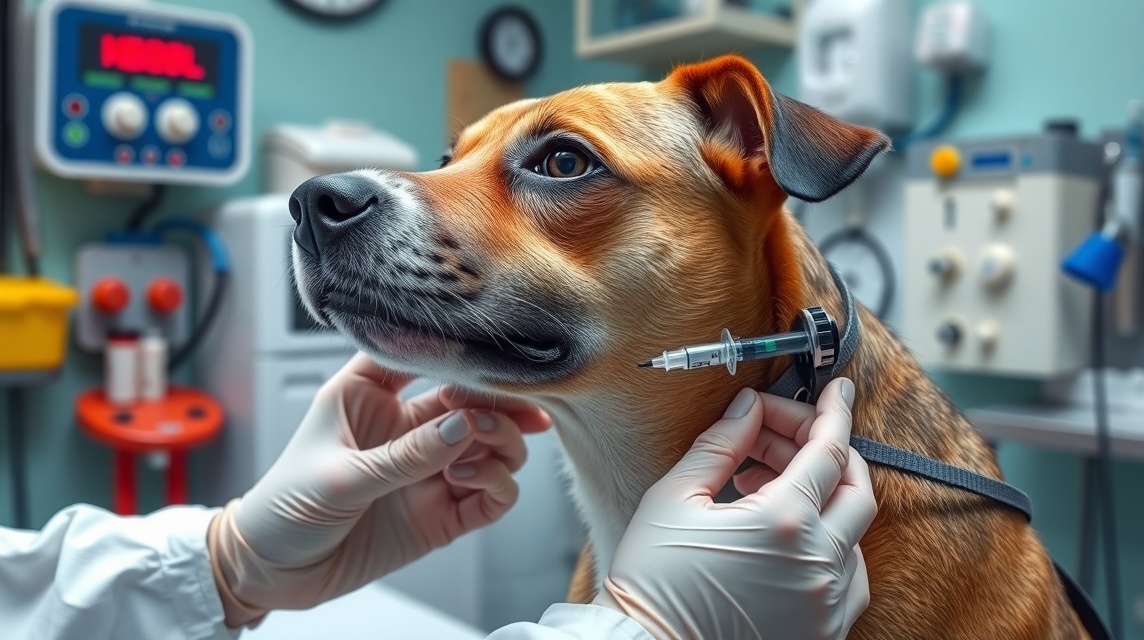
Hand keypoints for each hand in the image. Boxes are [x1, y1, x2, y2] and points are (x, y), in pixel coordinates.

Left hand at [207, 353, 550, 626]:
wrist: (271, 576)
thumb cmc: (283, 511)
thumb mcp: (339, 476)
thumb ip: (406, 455)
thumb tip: (466, 427)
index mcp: (370, 395)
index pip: (421, 355)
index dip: (457, 350)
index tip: (488, 356)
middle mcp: (406, 427)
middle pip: (473, 401)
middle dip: (502, 404)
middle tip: (519, 414)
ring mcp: (429, 469)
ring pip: (493, 444)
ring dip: (501, 444)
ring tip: (479, 452)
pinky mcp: (443, 512)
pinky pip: (492, 494)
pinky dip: (498, 485)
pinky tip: (473, 482)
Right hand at [593, 378, 875, 639]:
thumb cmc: (651, 581)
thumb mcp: (674, 498)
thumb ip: (721, 445)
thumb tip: (749, 408)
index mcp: (783, 523)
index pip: (828, 451)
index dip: (834, 412)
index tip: (839, 389)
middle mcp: (818, 564)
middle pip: (855, 487)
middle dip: (823, 451)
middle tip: (777, 436)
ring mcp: (827, 604)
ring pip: (854, 532)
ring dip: (822, 498)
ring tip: (764, 485)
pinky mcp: (824, 631)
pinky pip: (848, 575)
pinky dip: (827, 543)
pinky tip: (784, 533)